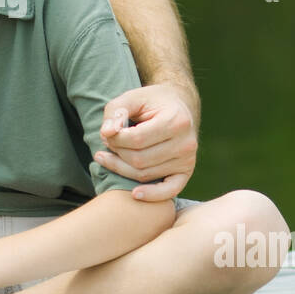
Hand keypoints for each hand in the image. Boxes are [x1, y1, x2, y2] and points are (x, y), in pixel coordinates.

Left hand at [94, 83, 197, 200]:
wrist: (178, 106)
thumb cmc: (151, 102)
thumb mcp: (132, 98)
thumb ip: (116, 112)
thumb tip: (106, 134)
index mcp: (176, 120)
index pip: (137, 139)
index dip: (115, 139)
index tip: (108, 133)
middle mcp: (186, 143)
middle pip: (139, 160)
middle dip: (117, 153)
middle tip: (108, 144)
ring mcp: (188, 160)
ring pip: (145, 174)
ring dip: (122, 168)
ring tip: (112, 155)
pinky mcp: (186, 172)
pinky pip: (168, 191)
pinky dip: (151, 195)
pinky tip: (134, 194)